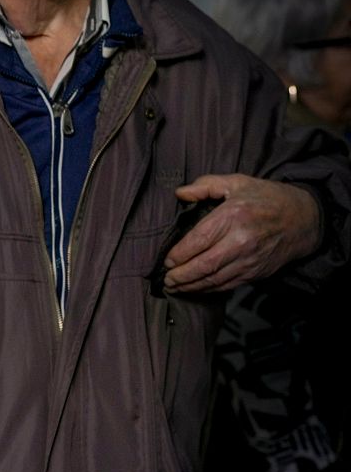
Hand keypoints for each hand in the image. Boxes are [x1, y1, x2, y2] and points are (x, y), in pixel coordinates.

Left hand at [164, 175, 320, 292]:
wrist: (304, 218)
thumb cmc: (267, 198)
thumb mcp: (237, 182)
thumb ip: (205, 185)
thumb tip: (180, 193)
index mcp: (233, 216)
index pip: (198, 240)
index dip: (179, 254)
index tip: (167, 260)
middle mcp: (241, 241)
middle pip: (204, 264)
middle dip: (181, 275)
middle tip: (166, 279)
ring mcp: (250, 259)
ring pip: (215, 279)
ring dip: (192, 286)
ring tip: (175, 287)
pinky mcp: (257, 272)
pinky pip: (228, 284)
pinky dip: (210, 289)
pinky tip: (197, 288)